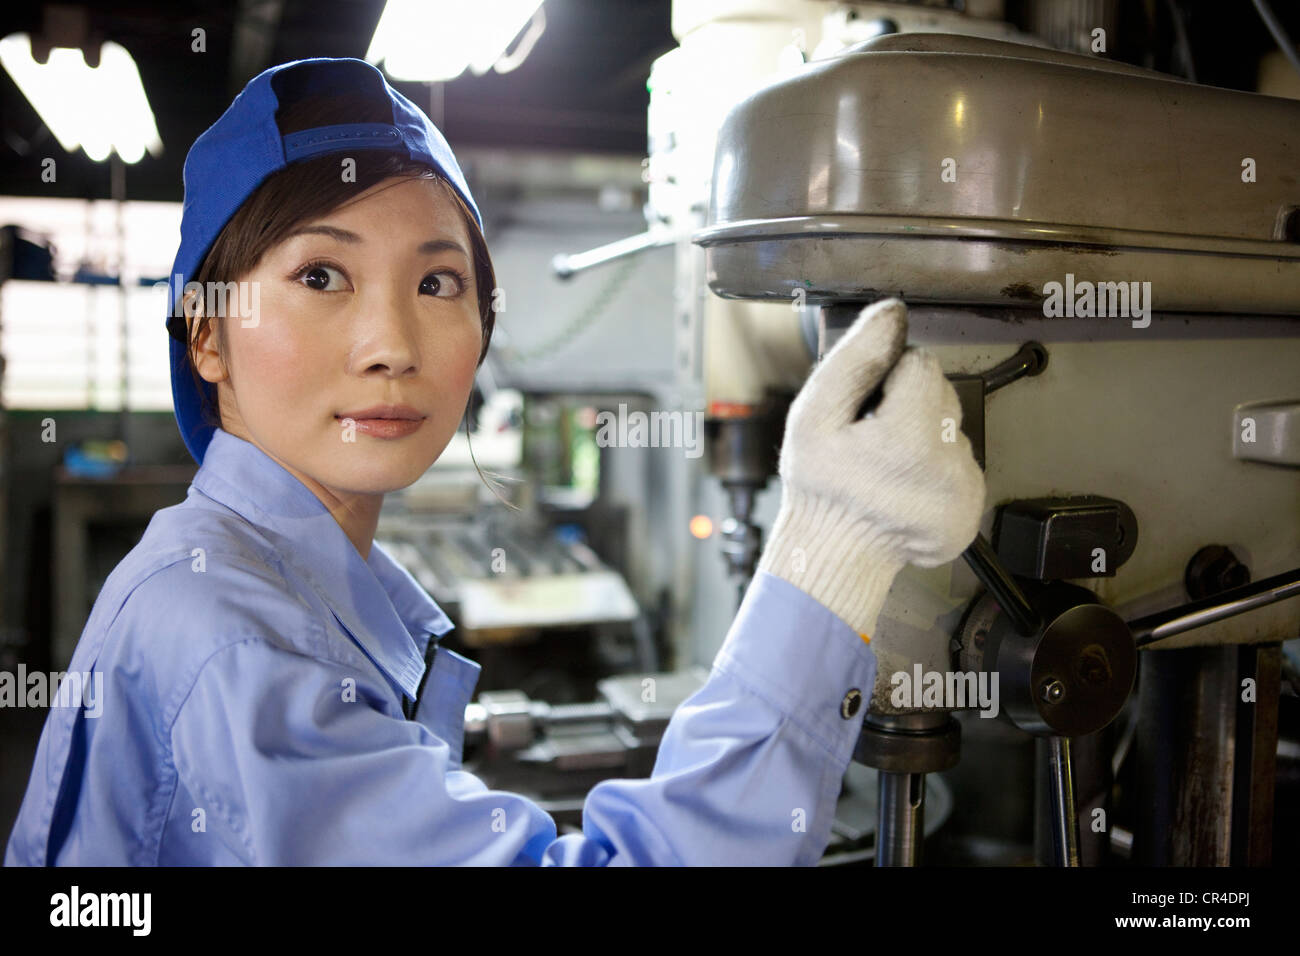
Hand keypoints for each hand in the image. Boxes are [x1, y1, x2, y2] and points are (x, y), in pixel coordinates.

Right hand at [756, 298, 985, 636]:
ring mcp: (965, 493)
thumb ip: (855, 361)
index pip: (922, 366)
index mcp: (908, 441)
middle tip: (873, 440)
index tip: (867, 412)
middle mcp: (947, 468)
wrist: (834, 551)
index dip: (890, 381)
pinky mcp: (972, 509)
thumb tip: (892, 314)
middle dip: (911, 407)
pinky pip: (962, 463)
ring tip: (888, 466)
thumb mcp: (814, 417)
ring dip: (925, 437)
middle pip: (945, 395)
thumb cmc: (820, 487)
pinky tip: (906, 485)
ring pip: (955, 428)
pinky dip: (937, 468)